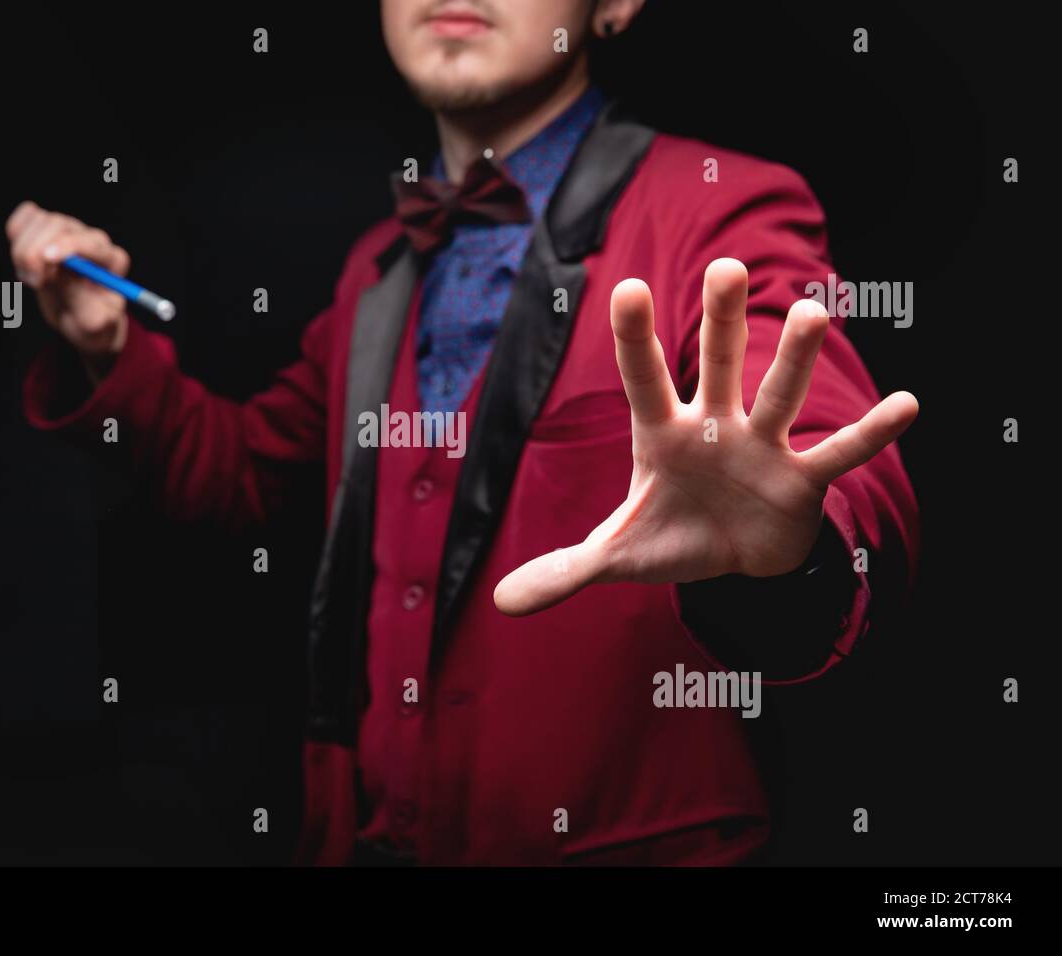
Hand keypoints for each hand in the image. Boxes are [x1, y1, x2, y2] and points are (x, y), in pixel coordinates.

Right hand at [6, 201, 130, 380]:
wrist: (79, 320)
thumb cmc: (91, 323)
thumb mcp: (92, 324)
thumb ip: (82, 300)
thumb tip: (64, 274)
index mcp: (112, 260)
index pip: (89, 242)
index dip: (65, 246)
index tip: (46, 259)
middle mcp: (93, 239)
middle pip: (58, 225)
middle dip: (35, 254)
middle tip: (34, 283)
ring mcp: (70, 230)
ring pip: (38, 220)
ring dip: (23, 251)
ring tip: (33, 280)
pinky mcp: (48, 229)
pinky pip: (27, 215)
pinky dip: (17, 234)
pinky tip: (24, 260)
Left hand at [494, 258, 917, 615]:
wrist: (735, 560)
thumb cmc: (673, 537)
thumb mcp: (618, 556)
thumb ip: (565, 571)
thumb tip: (500, 603)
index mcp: (662, 434)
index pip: (644, 378)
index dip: (636, 339)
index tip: (629, 287)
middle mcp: (714, 426)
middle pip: (717, 364)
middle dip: (722, 321)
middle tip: (727, 266)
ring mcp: (762, 447)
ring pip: (778, 395)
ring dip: (794, 360)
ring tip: (813, 313)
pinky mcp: (802, 479)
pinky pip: (839, 454)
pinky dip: (869, 435)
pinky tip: (907, 405)